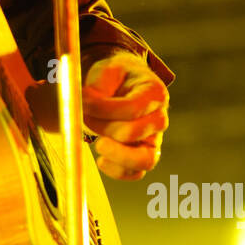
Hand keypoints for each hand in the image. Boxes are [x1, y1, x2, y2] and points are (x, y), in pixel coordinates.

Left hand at [82, 51, 168, 180]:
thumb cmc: (114, 79)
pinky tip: (101, 160)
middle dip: (102, 127)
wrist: (122, 86)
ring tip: (98, 144)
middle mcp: (160, 118)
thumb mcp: (105, 71)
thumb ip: (97, 87)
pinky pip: (136, 173)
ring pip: (144, 160)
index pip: (132, 108)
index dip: (103, 110)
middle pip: (131, 133)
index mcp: (155, 93)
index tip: (84, 103)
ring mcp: (154, 139)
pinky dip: (116, 171)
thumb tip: (85, 105)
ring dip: (115, 155)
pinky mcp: (144, 155)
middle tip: (86, 117)